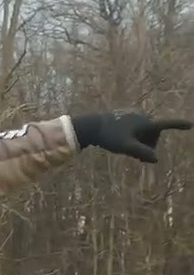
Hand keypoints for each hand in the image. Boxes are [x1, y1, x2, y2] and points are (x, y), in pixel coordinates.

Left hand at [71, 110, 191, 162]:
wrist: (91, 125)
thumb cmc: (108, 137)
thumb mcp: (126, 148)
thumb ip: (142, 153)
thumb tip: (156, 159)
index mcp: (145, 122)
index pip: (166, 124)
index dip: (179, 125)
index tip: (191, 125)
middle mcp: (143, 116)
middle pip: (153, 135)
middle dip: (147, 145)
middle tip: (134, 157)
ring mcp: (134, 114)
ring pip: (144, 133)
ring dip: (140, 142)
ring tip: (125, 148)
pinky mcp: (127, 115)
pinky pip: (136, 129)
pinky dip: (133, 137)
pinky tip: (120, 140)